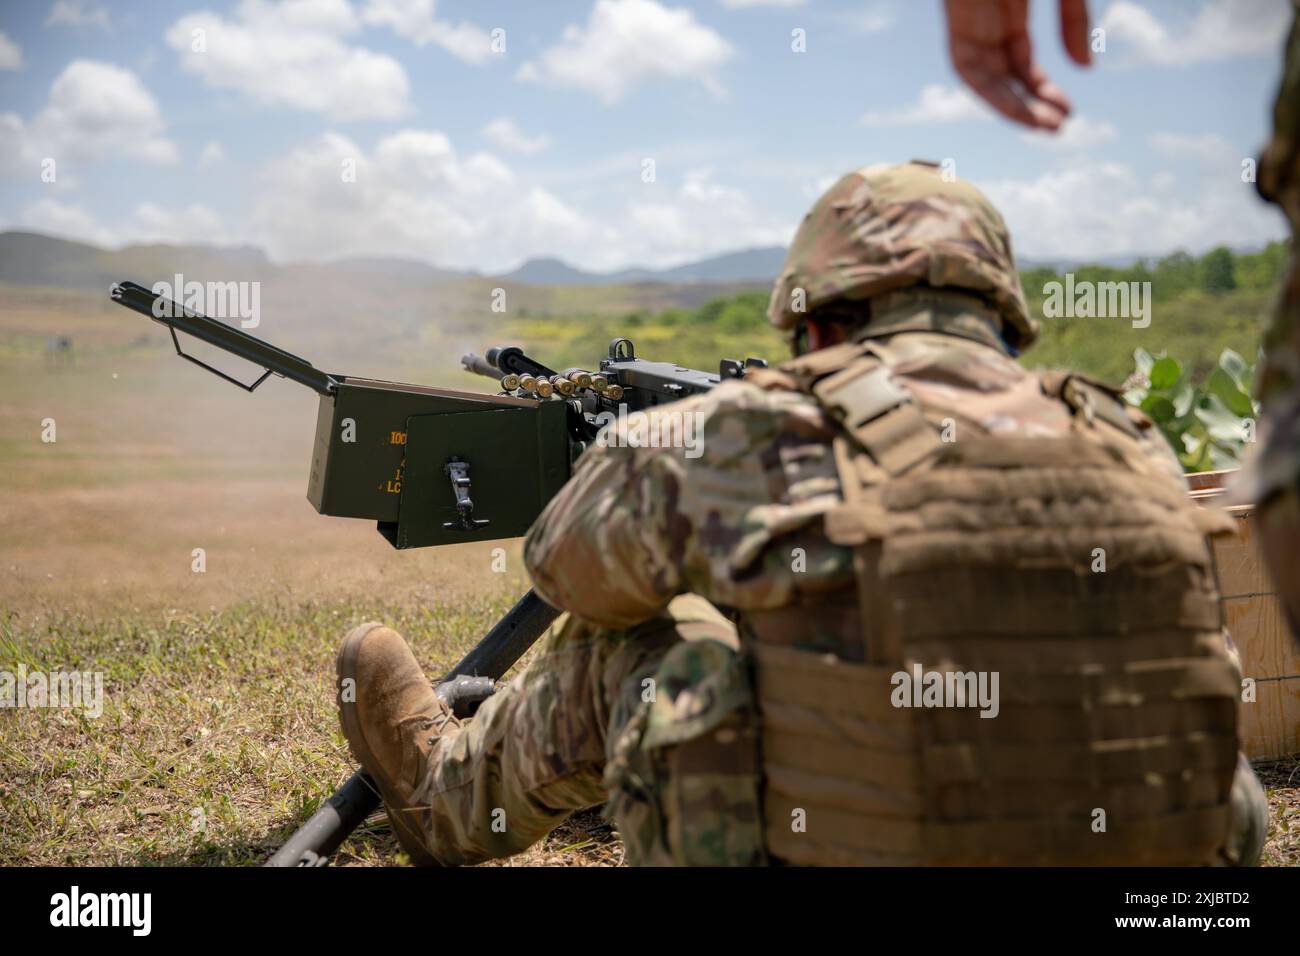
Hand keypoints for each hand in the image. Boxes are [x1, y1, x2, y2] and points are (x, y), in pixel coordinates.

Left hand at [944, 0, 1091, 130]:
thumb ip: (1075, 23)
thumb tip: (1085, 68)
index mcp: (1012, 9)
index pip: (1021, 62)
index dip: (1042, 90)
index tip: (1067, 111)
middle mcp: (989, 23)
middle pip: (1003, 77)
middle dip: (1029, 106)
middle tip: (1056, 129)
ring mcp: (972, 25)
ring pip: (986, 80)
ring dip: (1013, 108)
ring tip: (1044, 127)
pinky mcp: (957, 25)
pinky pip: (968, 71)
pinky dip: (992, 94)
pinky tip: (1021, 112)